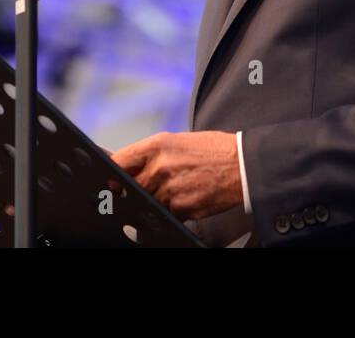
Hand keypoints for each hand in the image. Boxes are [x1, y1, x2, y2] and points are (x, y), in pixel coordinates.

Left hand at [110, 131, 242, 219]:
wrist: (242, 165)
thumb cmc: (214, 150)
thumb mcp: (179, 141)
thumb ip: (153, 154)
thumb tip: (131, 167)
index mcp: (157, 146)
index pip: (119, 161)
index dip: (113, 172)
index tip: (111, 179)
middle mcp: (159, 167)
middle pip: (131, 186)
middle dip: (137, 188)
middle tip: (153, 185)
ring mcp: (169, 189)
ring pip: (148, 201)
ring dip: (156, 199)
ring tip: (177, 188)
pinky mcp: (181, 208)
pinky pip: (166, 213)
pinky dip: (172, 209)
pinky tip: (186, 196)